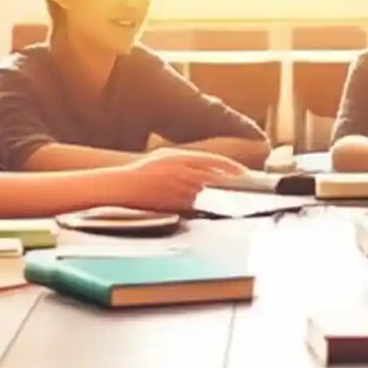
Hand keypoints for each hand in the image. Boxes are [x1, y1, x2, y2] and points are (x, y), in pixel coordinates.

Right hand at [115, 151, 247, 211]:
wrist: (121, 188)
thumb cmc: (143, 171)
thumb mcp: (167, 157)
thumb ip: (190, 160)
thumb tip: (215, 166)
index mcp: (181, 157)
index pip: (215, 161)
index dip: (233, 168)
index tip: (245, 173)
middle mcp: (182, 173)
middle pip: (216, 179)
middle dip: (232, 184)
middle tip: (246, 188)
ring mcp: (179, 190)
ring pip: (209, 195)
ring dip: (222, 197)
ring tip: (234, 200)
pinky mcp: (175, 206)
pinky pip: (198, 208)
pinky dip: (207, 208)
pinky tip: (213, 209)